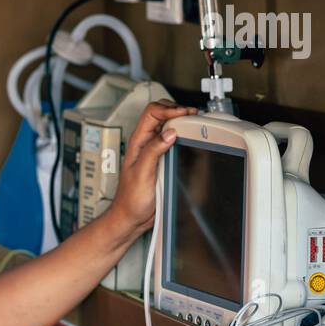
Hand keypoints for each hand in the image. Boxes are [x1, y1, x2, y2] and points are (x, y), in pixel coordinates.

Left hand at [108, 101, 196, 236]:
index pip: (152, 113)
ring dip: (180, 122)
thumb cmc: (130, 199)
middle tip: (193, 115)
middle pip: (159, 114)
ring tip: (194, 123)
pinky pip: (172, 142)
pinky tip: (190, 139)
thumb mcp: (142, 173)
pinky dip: (182, 136)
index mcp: (137, 142)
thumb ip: (153, 151)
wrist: (131, 216)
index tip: (185, 114)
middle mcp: (145, 144)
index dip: (169, 109)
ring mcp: (153, 151)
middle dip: (176, 110)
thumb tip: (169, 133)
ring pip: (167, 127)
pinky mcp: (161, 160)